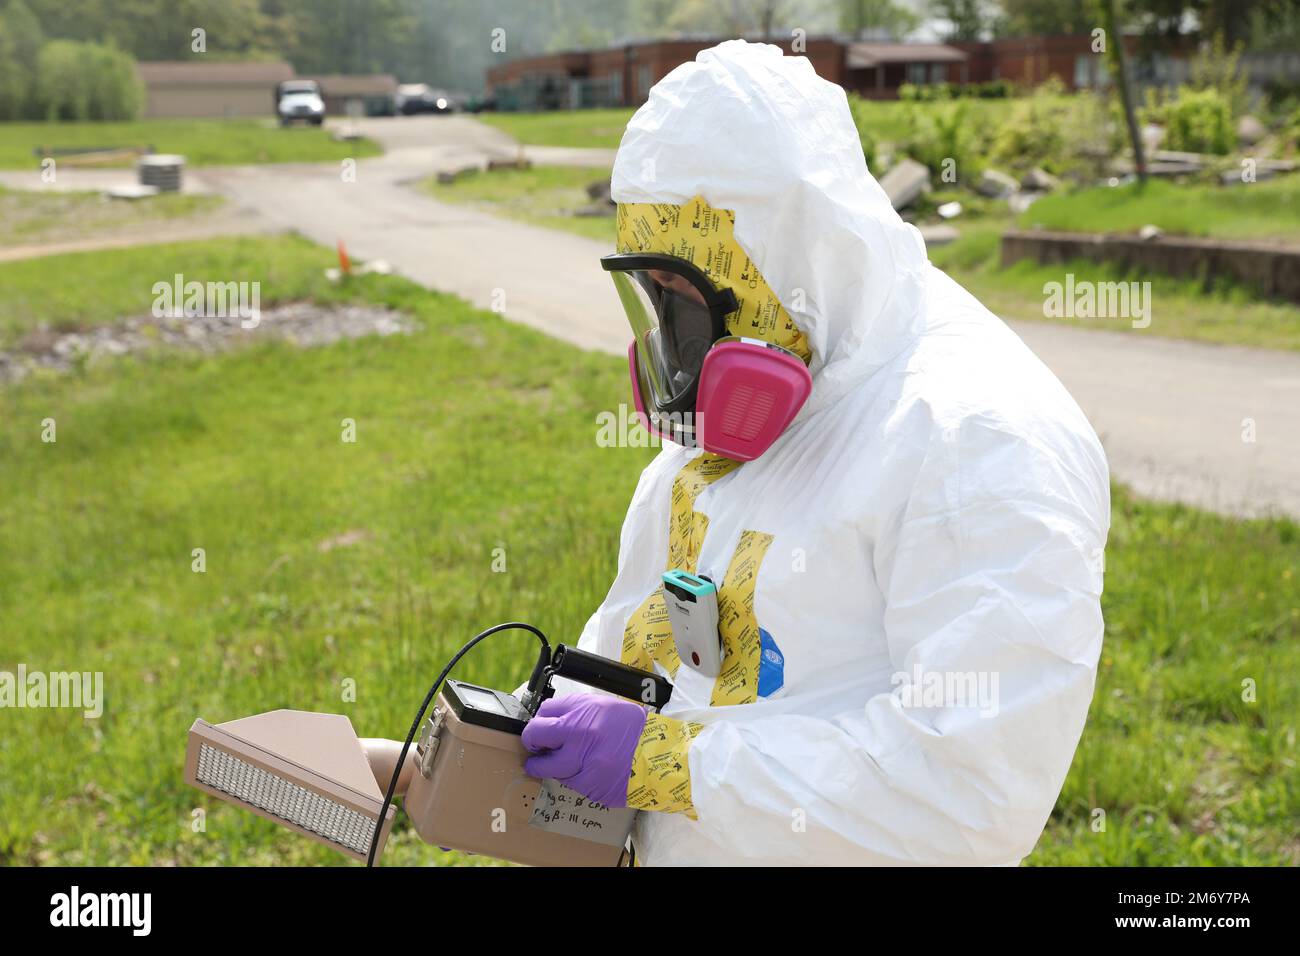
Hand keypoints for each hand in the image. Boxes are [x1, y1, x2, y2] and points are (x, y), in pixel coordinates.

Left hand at [522, 694, 647, 807]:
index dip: (539, 722)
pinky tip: (587, 772)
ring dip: (551, 766)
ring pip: (549, 766)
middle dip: (532, 743)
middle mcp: (580, 734)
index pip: (543, 713)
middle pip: (535, 736)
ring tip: (562, 762)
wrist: (658, 755)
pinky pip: (569, 783)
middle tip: (535, 749)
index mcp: (584, 710)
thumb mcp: (603, 707)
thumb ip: (575, 712)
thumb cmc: (632, 729)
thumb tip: (550, 721)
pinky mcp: (589, 785)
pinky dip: (573, 779)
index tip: (539, 729)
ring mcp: (583, 762)